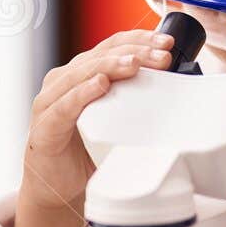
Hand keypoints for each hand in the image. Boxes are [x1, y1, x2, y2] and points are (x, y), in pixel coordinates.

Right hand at [13, 28, 173, 226]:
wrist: (56, 186)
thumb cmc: (86, 150)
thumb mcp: (117, 121)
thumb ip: (137, 106)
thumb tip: (182, 99)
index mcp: (83, 74)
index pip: (113, 46)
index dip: (139, 40)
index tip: (168, 42)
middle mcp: (64, 80)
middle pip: (101, 55)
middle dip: (135, 52)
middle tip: (163, 56)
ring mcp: (51, 101)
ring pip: (82, 73)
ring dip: (112, 66)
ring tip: (135, 64)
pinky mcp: (44, 126)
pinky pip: (63, 106)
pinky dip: (82, 93)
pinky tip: (100, 84)